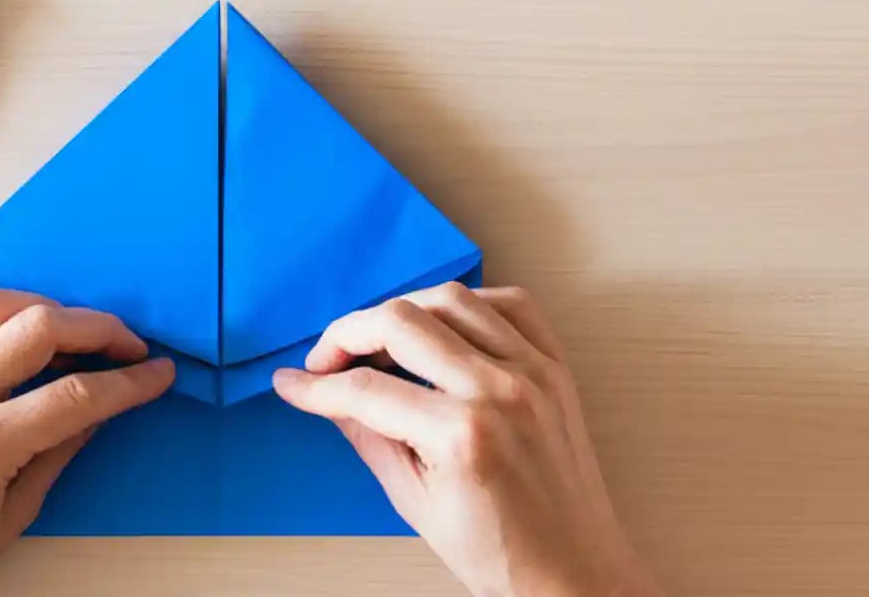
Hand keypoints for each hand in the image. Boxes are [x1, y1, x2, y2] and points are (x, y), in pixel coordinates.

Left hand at [0, 286, 174, 596]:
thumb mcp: (12, 517)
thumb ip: (58, 452)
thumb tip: (100, 408)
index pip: (78, 393)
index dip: (130, 381)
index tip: (157, 372)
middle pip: (39, 329)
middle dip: (98, 328)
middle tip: (125, 344)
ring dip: (39, 305)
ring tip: (65, 326)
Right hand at [274, 284, 661, 596]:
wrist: (574, 572)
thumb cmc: (502, 553)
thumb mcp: (414, 503)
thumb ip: (367, 438)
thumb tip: (324, 397)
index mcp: (461, 436)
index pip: (366, 389)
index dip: (317, 385)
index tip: (294, 382)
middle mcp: (499, 392)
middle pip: (401, 322)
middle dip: (348, 333)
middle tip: (327, 358)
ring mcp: (532, 373)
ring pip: (451, 299)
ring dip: (402, 310)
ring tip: (379, 341)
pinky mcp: (555, 368)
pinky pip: (510, 304)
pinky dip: (468, 305)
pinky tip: (442, 329)